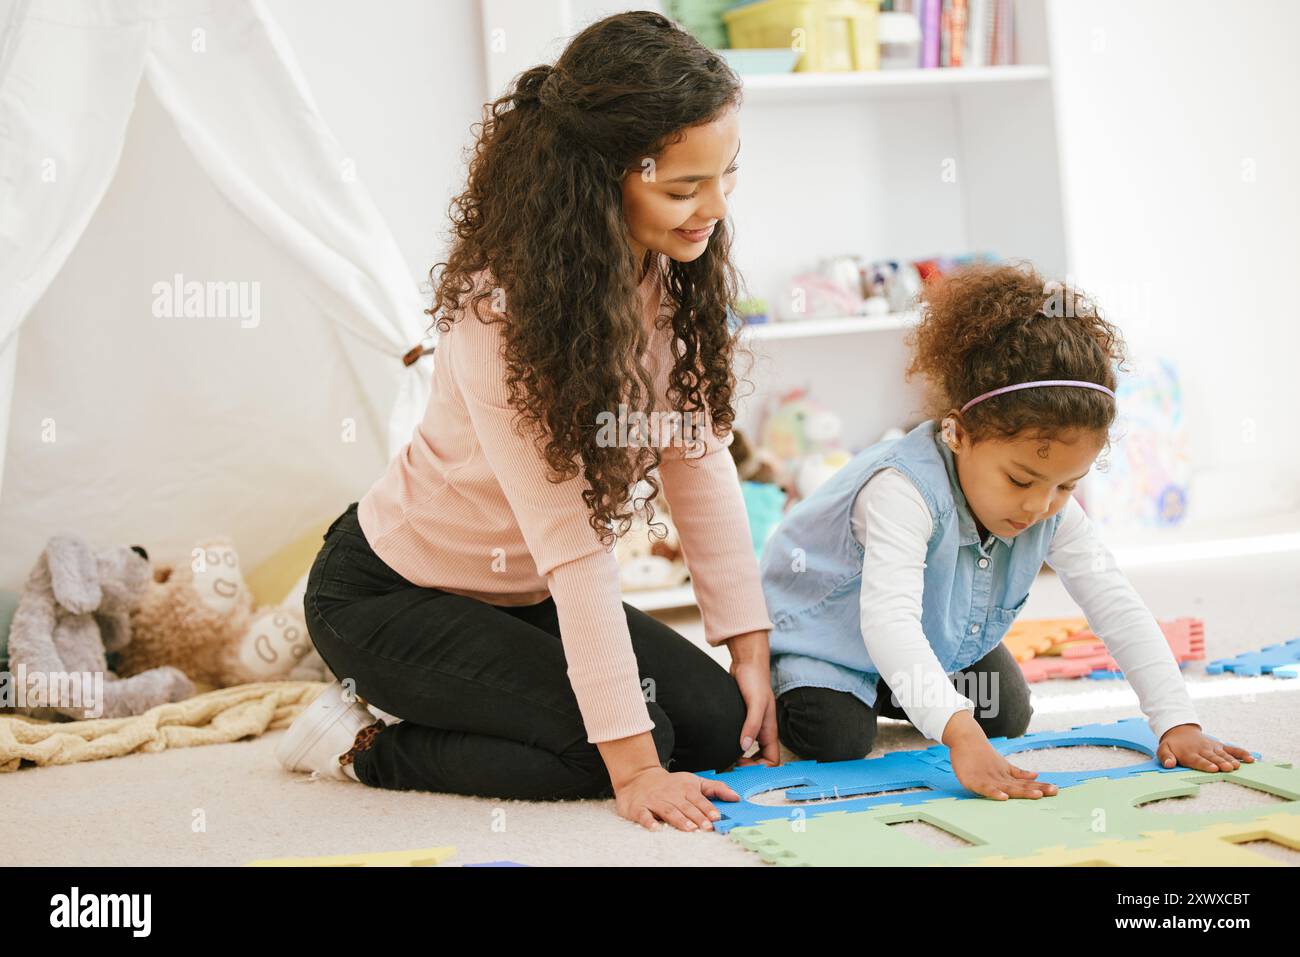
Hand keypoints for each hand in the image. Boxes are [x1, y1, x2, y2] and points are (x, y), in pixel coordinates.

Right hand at [613, 766, 737, 831]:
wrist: (639, 777)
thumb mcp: (694, 781)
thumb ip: (716, 788)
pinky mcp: (639, 808)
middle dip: (697, 816)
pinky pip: (644, 815)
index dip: (707, 808)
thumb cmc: (672, 784)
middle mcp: (671, 794)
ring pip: (668, 811)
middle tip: (707, 827)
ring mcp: (655, 801)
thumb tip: (736, 797)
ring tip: (690, 829)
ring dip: (679, 820)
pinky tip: (656, 829)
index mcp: (685, 788)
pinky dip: (649, 822)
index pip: (698, 799)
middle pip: (685, 806)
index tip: (716, 817)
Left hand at [726, 631, 779, 766]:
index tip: (743, 767)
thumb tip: (743, 747)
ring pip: (750, 751)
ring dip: (742, 758)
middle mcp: (762, 731)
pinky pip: (741, 739)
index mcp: (769, 730)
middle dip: (750, 767)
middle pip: (761, 760)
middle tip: (732, 767)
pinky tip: (723, 744)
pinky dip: (734, 746)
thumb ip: (751, 725)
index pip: (772, 760)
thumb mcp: (755, 703)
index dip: (760, 769)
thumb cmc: (755, 680)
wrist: (746, 663)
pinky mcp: (742, 720)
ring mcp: (753, 726)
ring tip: (726, 759)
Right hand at [948, 732, 1059, 800]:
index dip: (1040, 786)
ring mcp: (988, 778)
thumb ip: (1017, 772)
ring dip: (1023, 791)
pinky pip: (985, 789)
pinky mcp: (973, 781)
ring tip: (1038, 794)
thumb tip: (1036, 775)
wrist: (965, 738)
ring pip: (1008, 787)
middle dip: (1037, 789)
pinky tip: (1004, 797)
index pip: (1026, 783)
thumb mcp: (1002, 764)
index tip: (1055, 789)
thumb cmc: (982, 754)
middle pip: (1021, 786)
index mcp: (1007, 775)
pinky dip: (994, 793)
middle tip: (1053, 791)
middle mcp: (1000, 777)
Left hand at [1157, 724, 1252, 770]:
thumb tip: (1168, 764)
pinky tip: (1251, 759)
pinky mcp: (1220, 746)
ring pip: (1223, 754)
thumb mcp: (1163, 749)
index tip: (1214, 768)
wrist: (1180, 730)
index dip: (1206, 764)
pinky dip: (1241, 753)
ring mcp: (1213, 747)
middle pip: (1213, 757)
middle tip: (1228, 768)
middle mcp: (1203, 750)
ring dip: (1231, 760)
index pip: (1198, 760)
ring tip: (1238, 766)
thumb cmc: (1173, 745)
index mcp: (1189, 753)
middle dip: (1221, 762)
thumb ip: (1165, 757)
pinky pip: (1232, 749)